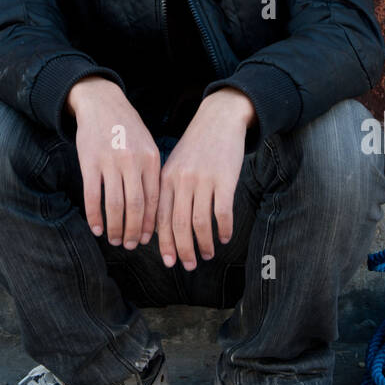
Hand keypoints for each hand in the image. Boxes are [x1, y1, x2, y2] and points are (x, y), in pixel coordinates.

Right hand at [66, 78, 160, 248]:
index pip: (154, 200)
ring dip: (115, 228)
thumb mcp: (147, 145)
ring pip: (115, 206)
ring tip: (114, 239)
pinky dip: (95, 217)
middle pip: (135, 207)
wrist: (101, 102)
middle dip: (133, 232)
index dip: (149, 224)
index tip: (145, 240)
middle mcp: (133, 161)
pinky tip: (96, 228)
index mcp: (151, 159)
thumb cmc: (127, 128)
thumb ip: (151, 173)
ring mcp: (110, 161)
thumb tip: (154, 210)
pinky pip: (93, 197)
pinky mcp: (89, 162)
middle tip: (129, 246)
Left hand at [156, 89, 254, 271]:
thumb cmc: (196, 146)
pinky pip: (222, 213)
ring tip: (208, 254)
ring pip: (200, 224)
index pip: (160, 218)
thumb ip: (168, 191)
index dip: (163, 243)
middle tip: (189, 265)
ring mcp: (202, 180)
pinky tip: (225, 237)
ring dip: (204, 244)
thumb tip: (165, 226)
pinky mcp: (224, 180)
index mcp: (165, 178)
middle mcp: (181, 181)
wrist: (219, 118)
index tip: (168, 261)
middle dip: (182, 250)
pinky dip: (224, 230)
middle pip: (178, 225)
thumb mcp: (174, 164)